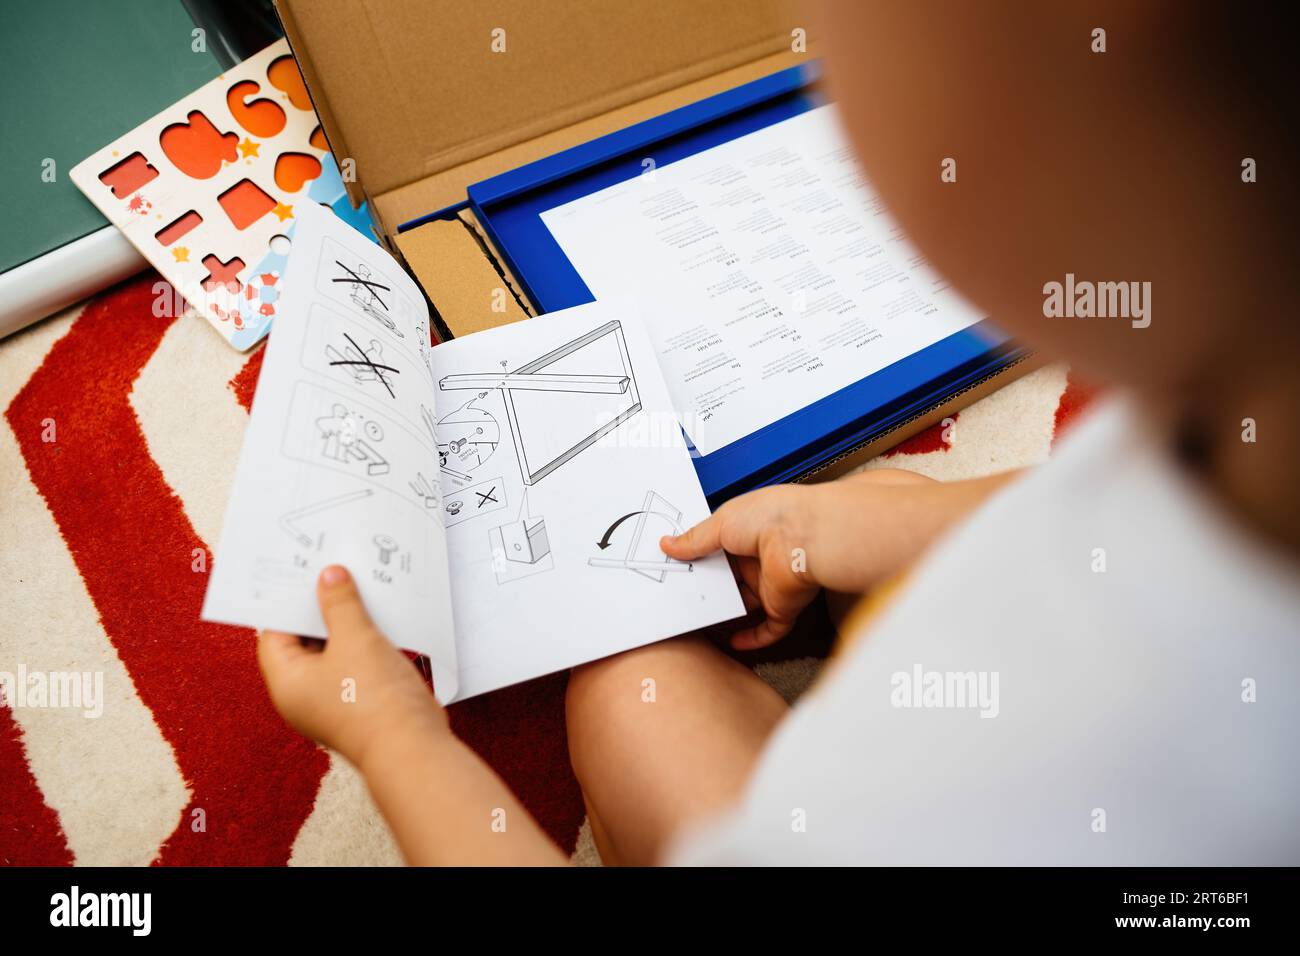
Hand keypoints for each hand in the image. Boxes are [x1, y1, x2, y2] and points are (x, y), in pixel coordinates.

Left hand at [257, 565, 445, 767]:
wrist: (414, 747)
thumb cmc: (375, 702)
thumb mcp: (355, 638)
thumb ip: (339, 603)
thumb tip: (329, 577)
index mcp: (287, 683)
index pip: (276, 632)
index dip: (291, 601)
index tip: (306, 573)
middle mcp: (303, 695)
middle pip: (304, 641)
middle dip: (322, 609)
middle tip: (336, 575)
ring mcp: (332, 701)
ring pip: (332, 652)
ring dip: (347, 624)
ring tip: (362, 593)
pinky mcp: (359, 704)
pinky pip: (354, 664)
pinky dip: (363, 643)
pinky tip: (380, 622)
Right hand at [661, 483, 823, 650]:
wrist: (804, 538)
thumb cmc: (773, 517)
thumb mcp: (721, 522)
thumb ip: (694, 539)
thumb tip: (669, 544)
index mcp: (748, 533)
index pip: (718, 550)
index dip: (699, 559)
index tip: (678, 568)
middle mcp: (760, 558)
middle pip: (730, 579)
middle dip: (708, 587)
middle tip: (681, 595)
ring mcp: (772, 583)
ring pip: (745, 604)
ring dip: (725, 612)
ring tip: (696, 618)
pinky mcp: (783, 606)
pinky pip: (769, 629)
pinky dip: (753, 638)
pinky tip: (735, 641)